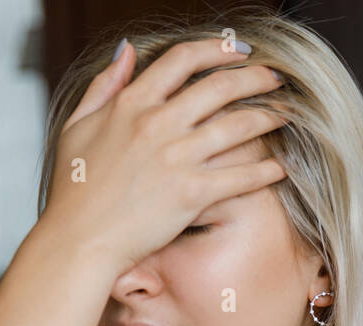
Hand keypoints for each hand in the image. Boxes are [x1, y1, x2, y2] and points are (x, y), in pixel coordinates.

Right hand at [41, 37, 288, 276]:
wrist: (79, 239)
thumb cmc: (75, 189)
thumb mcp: (78, 125)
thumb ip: (105, 85)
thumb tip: (127, 50)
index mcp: (131, 103)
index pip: (183, 59)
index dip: (218, 49)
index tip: (240, 51)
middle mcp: (157, 124)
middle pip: (220, 86)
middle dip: (256, 78)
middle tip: (276, 79)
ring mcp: (176, 158)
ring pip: (238, 126)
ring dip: (270, 117)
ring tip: (287, 115)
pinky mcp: (191, 193)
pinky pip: (240, 176)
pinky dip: (266, 170)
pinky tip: (281, 168)